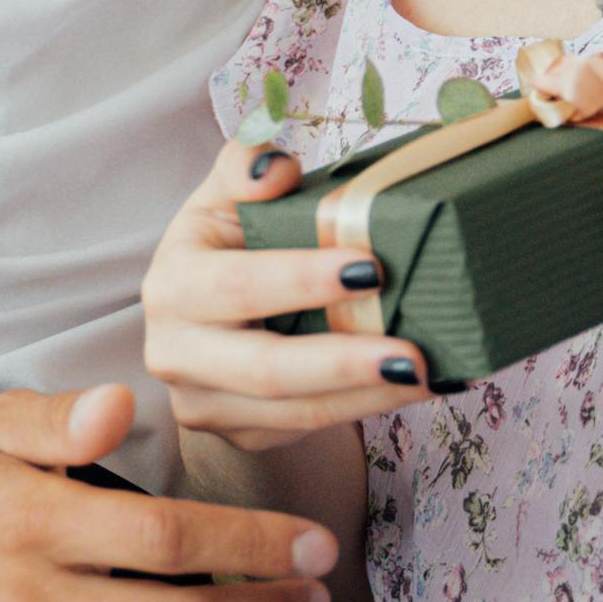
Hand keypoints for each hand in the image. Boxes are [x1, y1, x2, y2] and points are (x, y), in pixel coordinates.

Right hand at [141, 137, 433, 446]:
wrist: (204, 323)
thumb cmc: (227, 247)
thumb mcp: (224, 200)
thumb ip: (244, 168)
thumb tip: (275, 167)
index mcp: (175, 282)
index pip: (239, 285)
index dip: (301, 279)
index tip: (371, 270)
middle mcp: (176, 351)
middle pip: (267, 367)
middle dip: (344, 363)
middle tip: (414, 355)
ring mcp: (203, 403)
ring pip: (296, 410)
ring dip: (369, 395)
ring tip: (427, 374)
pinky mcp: (238, 434)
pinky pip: (307, 427)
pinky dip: (365, 408)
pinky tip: (411, 387)